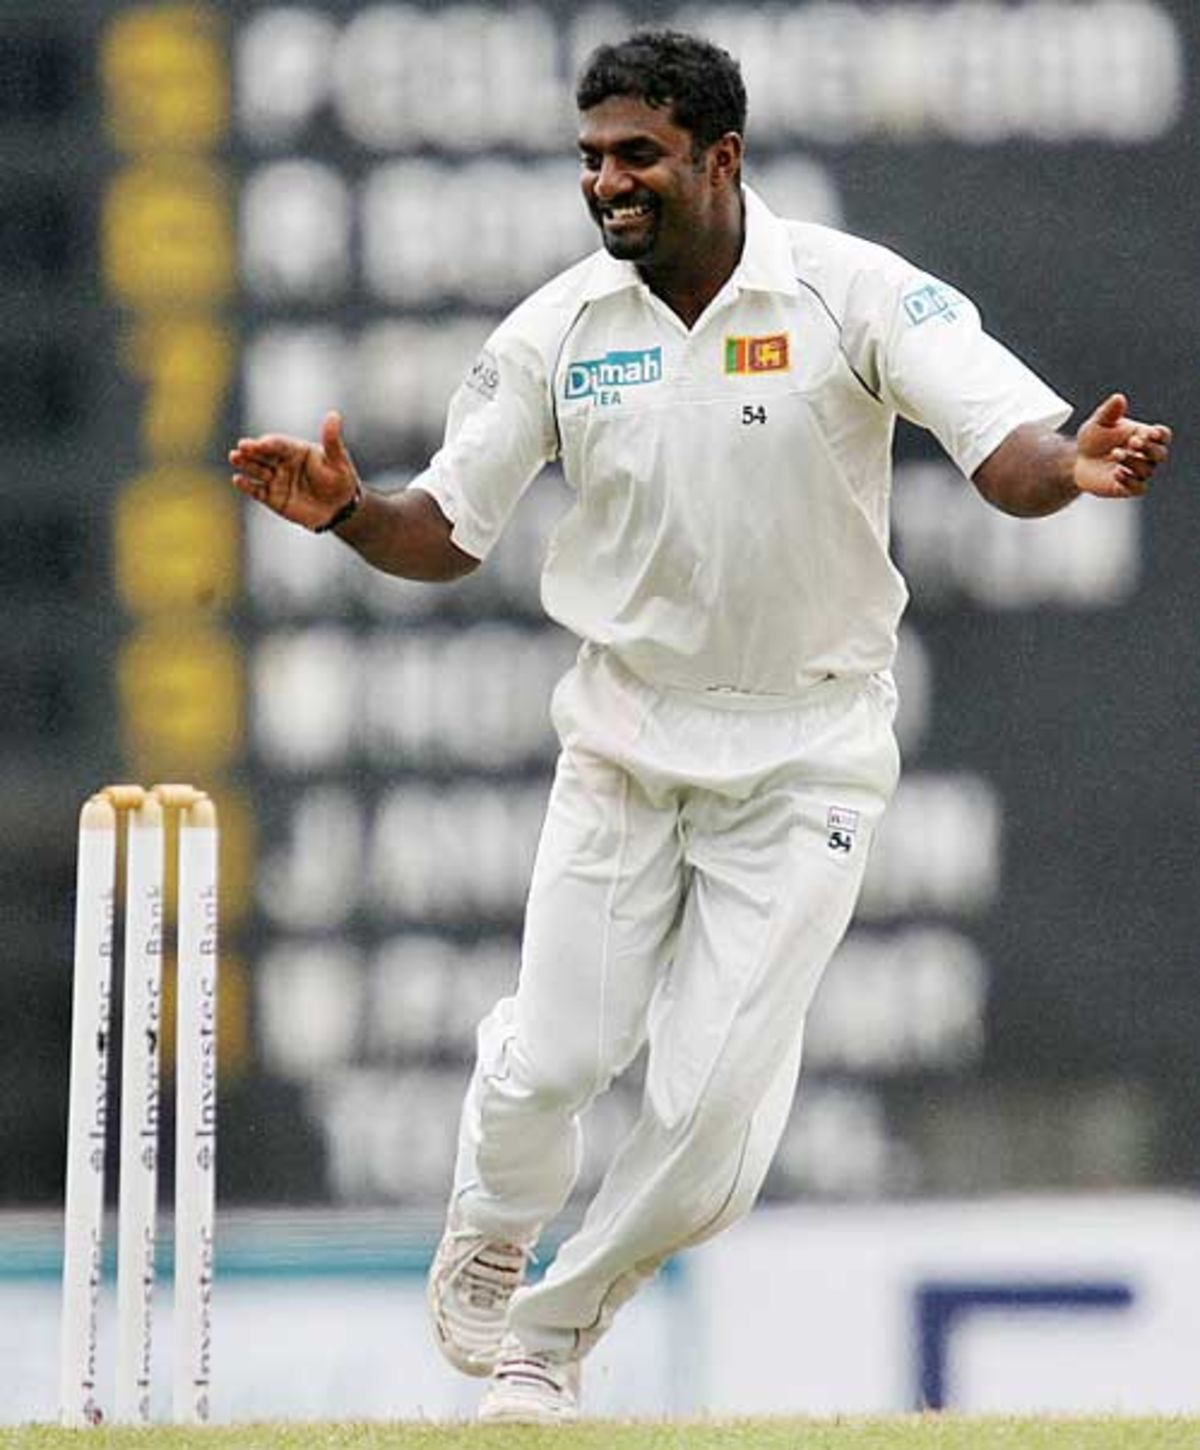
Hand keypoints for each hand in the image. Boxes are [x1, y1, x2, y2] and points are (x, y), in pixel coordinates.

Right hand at [229, 411, 361, 530]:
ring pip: (257, 470)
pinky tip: (238, 480)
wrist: (340, 509)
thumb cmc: (340, 481)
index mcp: (296, 450)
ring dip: (245, 464)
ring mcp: (276, 479)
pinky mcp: (272, 497)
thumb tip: (334, 415)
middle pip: (263, 454)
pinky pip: (257, 491)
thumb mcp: (338, 460)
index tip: (262, 443)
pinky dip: (247, 486)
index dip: (270, 443)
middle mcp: (282, 462)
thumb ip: (331, 440)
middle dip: (251, 450)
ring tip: (234, 457)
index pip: (280, 444)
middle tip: (241, 447)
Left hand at [1074, 393, 1171, 498]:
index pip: (1163, 436)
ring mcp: (1138, 472)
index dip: (1161, 435)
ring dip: (1133, 461)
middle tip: (1133, 442)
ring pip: (1147, 470)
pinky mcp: (1128, 487)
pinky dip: (1130, 481)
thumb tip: (1118, 398)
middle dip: (1149, 448)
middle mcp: (1145, 456)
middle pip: (1160, 454)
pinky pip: (1138, 488)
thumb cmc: (1093, 439)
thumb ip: (1109, 412)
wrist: (1077, 461)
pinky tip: (1117, 472)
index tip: (1151, 432)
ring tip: (1116, 453)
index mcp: (1144, 437)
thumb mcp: (1097, 423)